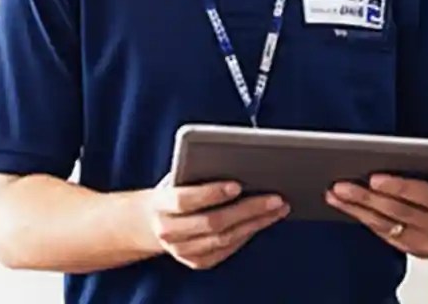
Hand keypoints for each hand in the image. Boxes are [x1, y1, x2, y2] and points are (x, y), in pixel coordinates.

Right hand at [142, 173, 289, 269]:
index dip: (211, 193)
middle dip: (247, 210)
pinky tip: (263, 221)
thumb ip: (198, 173)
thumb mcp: (176, 178)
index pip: (185, 200)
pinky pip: (227, 249)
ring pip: (224, 239)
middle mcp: (168, 232)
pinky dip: (247, 234)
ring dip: (255, 223)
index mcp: (160, 205)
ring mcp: (182, 251)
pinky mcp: (196, 261)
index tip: (237, 184)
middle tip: (275, 197)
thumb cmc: (171, 191)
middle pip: (212, 222)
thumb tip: (238, 164)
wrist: (149, 223)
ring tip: (278, 208)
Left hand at [325, 133, 427, 258]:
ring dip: (360, 209)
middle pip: (404, 213)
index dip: (402, 187)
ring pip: (391, 226)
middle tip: (342, 183)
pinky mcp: (422, 250)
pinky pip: (388, 234)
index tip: (375, 177)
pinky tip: (345, 204)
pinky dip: (365, 218)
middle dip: (370, 198)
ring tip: (335, 191)